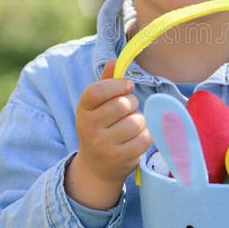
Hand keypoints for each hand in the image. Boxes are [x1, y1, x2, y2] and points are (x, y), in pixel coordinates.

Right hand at [65, 60, 151, 208]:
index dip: (117, 84)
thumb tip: (115, 60)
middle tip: (128, 109)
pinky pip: (144, 139)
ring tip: (132, 125)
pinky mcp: (120, 159)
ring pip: (136, 122)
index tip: (128, 86)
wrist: (96, 167)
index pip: (97, 91)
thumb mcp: (96, 106)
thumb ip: (106, 82)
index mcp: (83, 110)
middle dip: (131, 103)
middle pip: (122, 105)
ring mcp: (104, 145)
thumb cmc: (100, 127)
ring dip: (139, 121)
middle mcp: (89, 128)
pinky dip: (146, 135)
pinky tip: (136, 138)